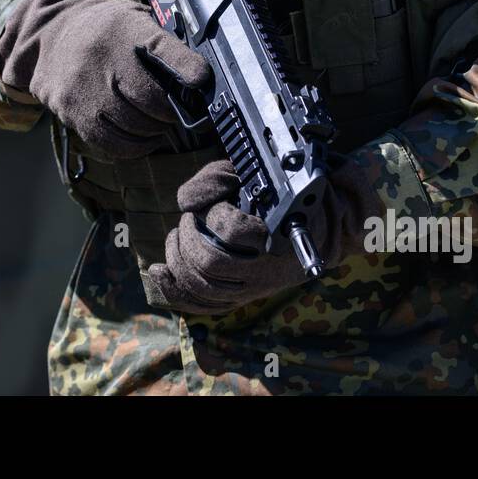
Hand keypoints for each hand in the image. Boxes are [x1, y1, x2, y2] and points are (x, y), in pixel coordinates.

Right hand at [0, 0, 211, 159]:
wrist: (49, 35)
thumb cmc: (105, 30)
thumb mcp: (133, 19)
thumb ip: (163, 44)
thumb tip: (197, 77)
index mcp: (124, 29)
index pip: (161, 48)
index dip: (186, 68)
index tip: (201, 81)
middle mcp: (103, 58)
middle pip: (151, 99)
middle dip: (173, 111)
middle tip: (179, 111)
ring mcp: (84, 88)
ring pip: (134, 126)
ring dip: (155, 131)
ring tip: (159, 124)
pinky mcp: (72, 112)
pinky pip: (112, 143)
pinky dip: (135, 146)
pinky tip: (142, 138)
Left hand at [146, 156, 382, 313]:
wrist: (320, 224)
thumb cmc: (281, 192)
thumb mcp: (252, 173)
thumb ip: (217, 178)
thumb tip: (185, 200)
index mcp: (275, 230)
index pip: (231, 229)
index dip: (211, 213)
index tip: (206, 203)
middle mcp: (267, 265)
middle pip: (210, 262)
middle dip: (188, 238)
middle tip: (189, 221)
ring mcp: (256, 286)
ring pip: (205, 288)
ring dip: (179, 261)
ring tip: (176, 240)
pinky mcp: (245, 296)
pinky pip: (205, 305)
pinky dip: (175, 292)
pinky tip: (158, 274)